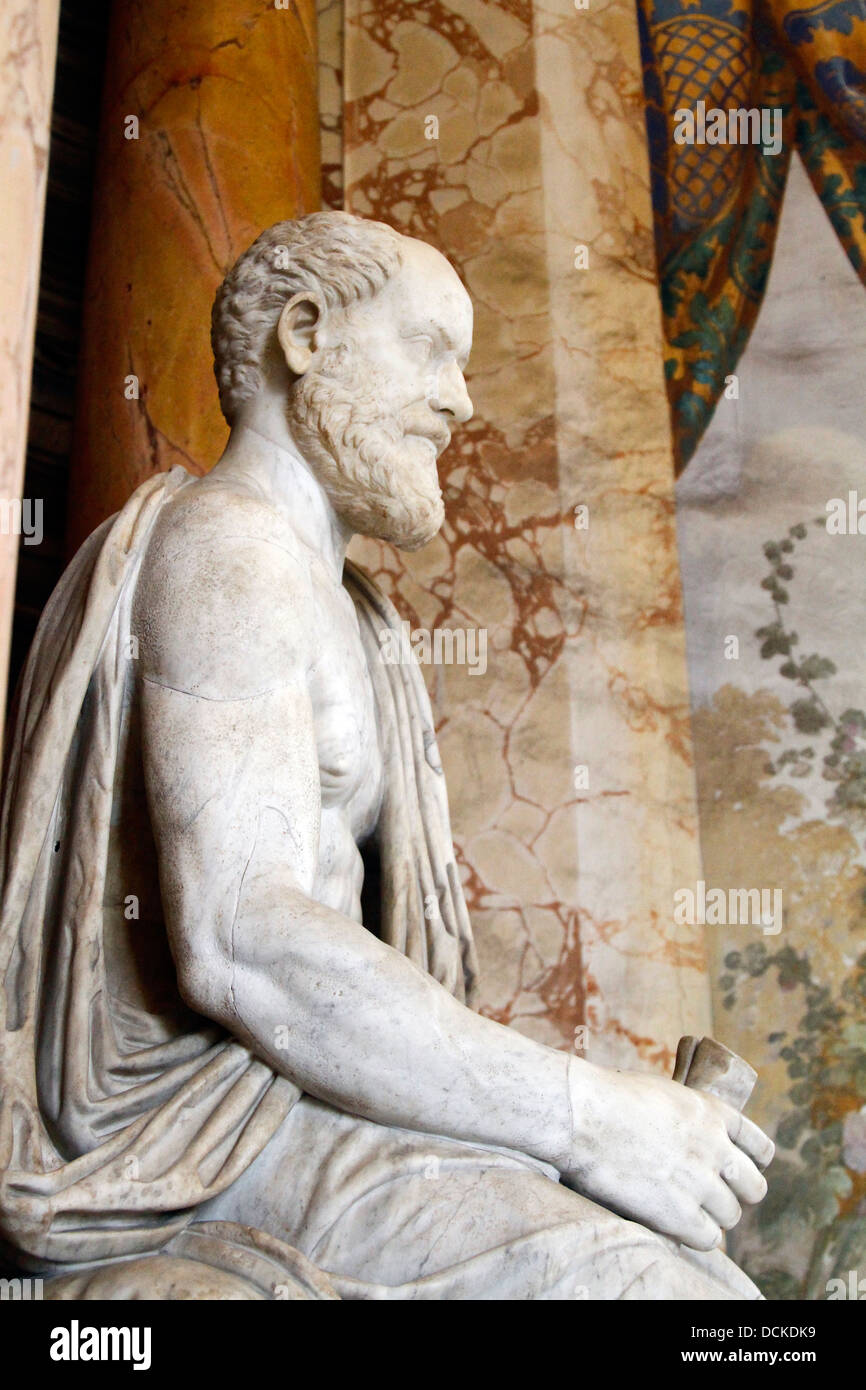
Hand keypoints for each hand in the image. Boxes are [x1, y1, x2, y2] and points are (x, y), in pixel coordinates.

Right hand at [560, 1060, 774, 1250]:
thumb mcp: (664, 1094)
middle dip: (736, 1193)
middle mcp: (715, 1146)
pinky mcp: (678, 1211)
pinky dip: (696, 1236)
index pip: (759, 1148)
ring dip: (714, 1216)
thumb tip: (687, 1138)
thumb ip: (687, 1118)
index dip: (751, 1163)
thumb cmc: (610, 1097)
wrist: (583, 1113)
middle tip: (713, 1196)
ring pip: (732, 1214)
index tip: (735, 1171)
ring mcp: (699, 1179)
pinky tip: (678, 1226)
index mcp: (713, 1112)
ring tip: (690, 1212)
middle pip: (754, 1187)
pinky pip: (709, 1237)